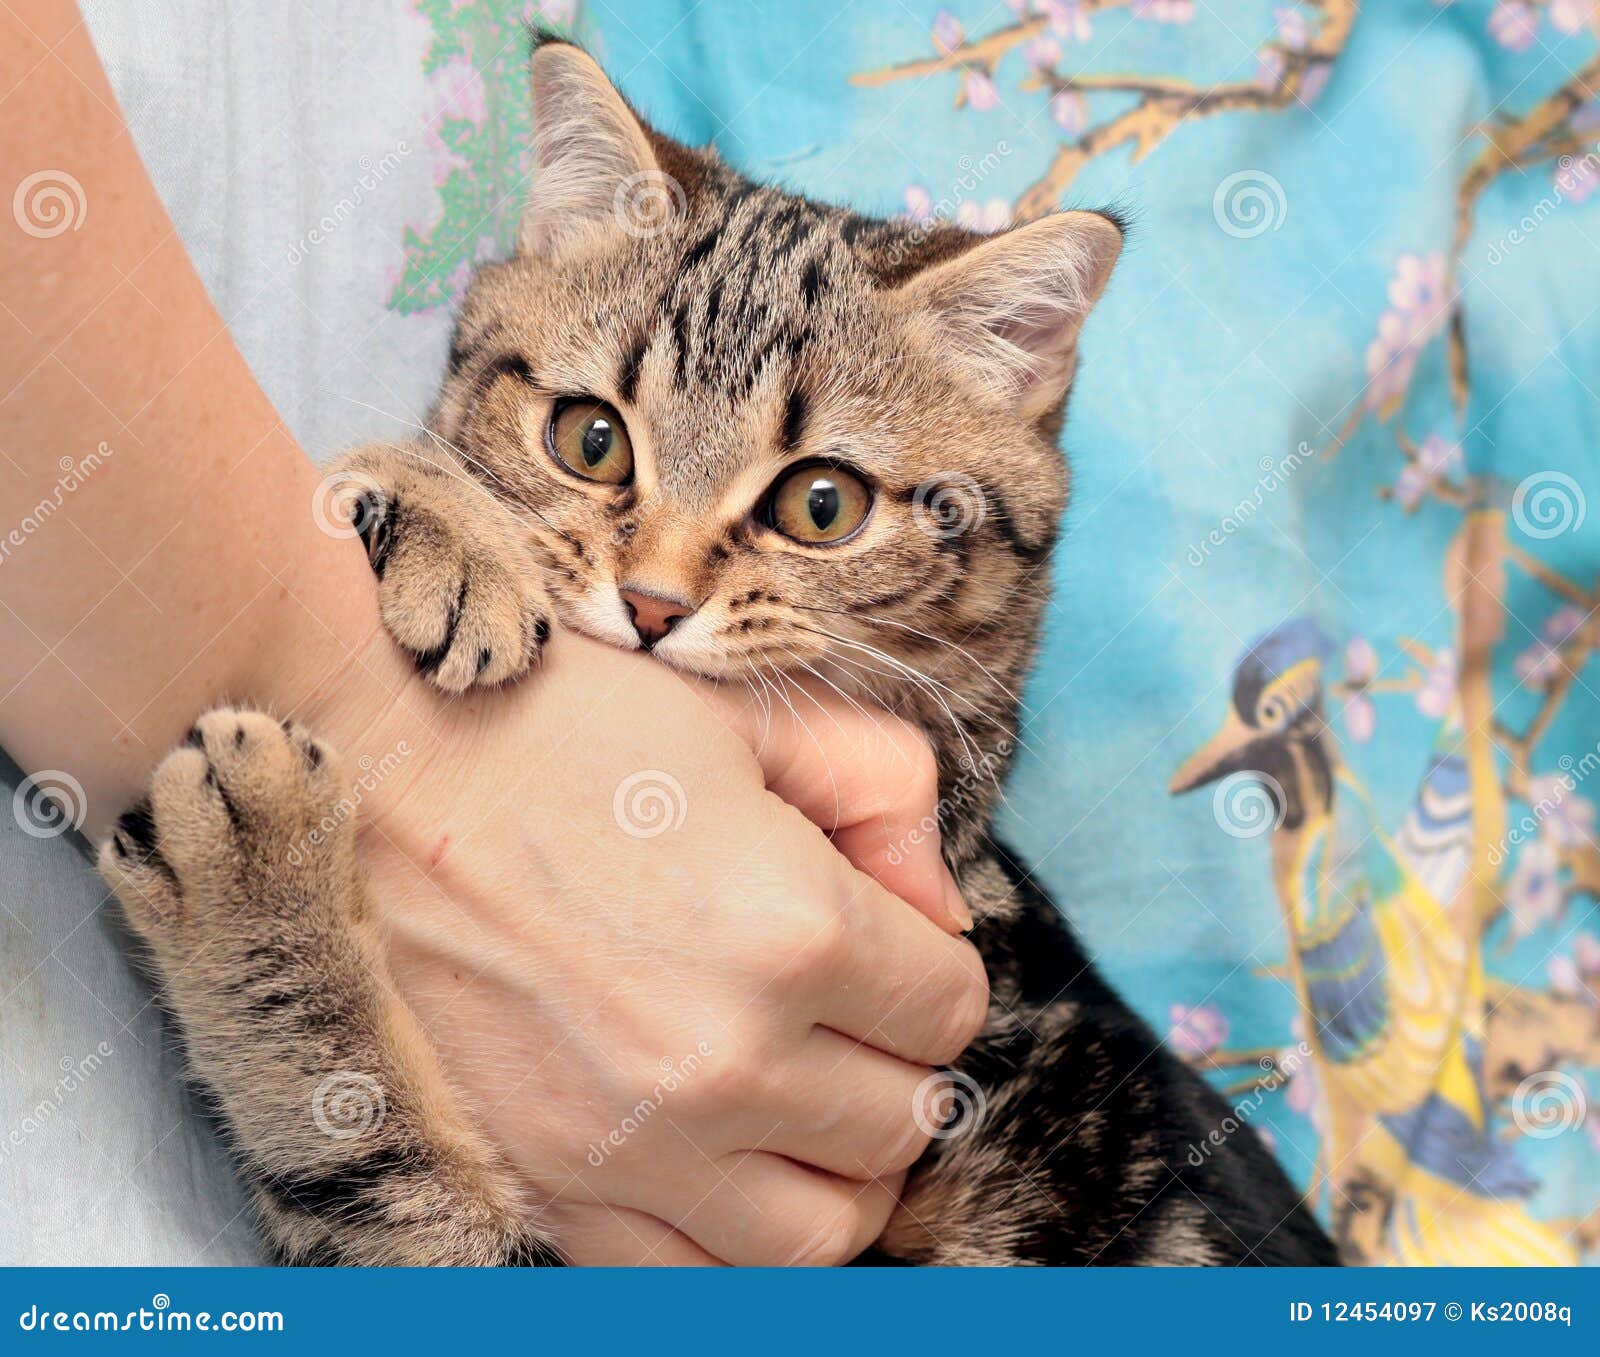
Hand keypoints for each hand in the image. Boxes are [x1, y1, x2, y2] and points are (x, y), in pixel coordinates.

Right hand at [305, 628, 985, 1265]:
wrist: (368, 754)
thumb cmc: (560, 720)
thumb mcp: (748, 711)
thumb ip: (884, 789)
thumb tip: (938, 907)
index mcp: (795, 926)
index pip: (950, 1009)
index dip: (932, 966)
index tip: (888, 937)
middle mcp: (725, 1058)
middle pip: (902, 1124)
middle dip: (899, 1063)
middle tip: (851, 1011)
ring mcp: (630, 1139)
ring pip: (820, 1234)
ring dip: (838, 1170)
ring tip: (803, 1104)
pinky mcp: (545, 1181)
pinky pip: (686, 1285)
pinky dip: (730, 1241)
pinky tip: (718, 1165)